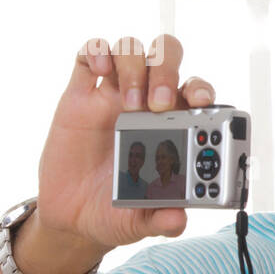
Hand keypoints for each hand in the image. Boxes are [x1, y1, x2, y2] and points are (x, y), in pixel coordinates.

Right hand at [35, 35, 217, 251]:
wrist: (71, 216)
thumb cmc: (117, 211)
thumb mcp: (139, 222)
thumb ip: (161, 221)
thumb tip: (178, 220)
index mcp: (174, 127)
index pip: (196, 93)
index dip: (203, 90)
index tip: (201, 104)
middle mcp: (148, 105)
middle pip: (167, 60)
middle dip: (168, 72)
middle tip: (160, 104)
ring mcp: (114, 96)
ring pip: (132, 51)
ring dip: (136, 67)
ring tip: (130, 104)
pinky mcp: (79, 96)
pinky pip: (90, 54)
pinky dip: (98, 51)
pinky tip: (101, 71)